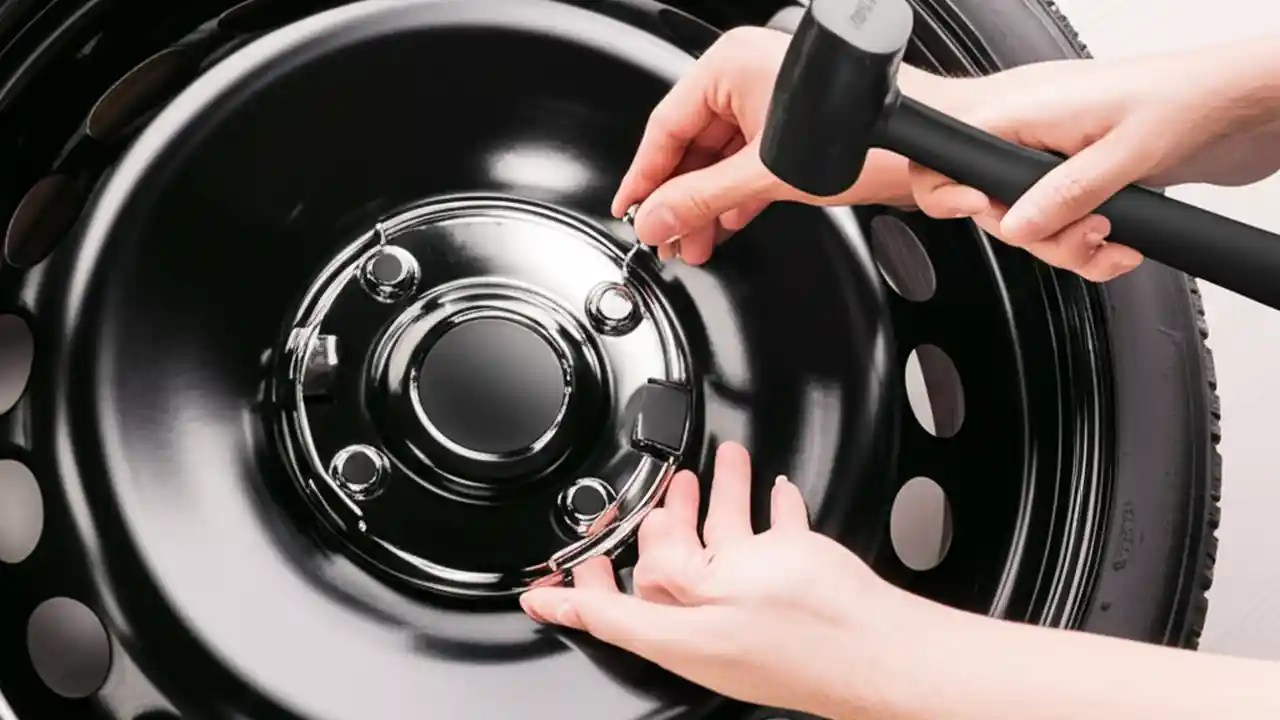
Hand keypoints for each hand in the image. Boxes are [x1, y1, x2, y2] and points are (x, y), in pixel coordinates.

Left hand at [519, 442, 915, 718]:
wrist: (890, 652)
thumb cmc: (817, 629)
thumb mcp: (726, 582)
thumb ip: (678, 567)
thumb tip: (651, 556)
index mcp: (683, 635)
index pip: (608, 616)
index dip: (569, 600)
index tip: (540, 594)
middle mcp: (713, 632)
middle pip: (667, 574)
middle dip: (654, 527)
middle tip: (642, 503)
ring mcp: (753, 620)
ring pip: (721, 552)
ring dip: (714, 506)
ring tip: (715, 469)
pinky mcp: (791, 606)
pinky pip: (768, 555)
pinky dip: (766, 521)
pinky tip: (776, 498)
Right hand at [611, 27, 948, 264]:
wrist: (927, 143)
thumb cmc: (867, 137)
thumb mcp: (765, 176)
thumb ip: (702, 200)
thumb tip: (659, 218)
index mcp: (730, 66)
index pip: (665, 128)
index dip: (644, 176)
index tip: (631, 209)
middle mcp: (745, 74)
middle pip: (690, 145)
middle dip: (678, 198)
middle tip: (664, 236)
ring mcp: (769, 98)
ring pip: (718, 157)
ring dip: (705, 203)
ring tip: (694, 241)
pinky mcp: (790, 123)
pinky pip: (745, 160)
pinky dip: (733, 194)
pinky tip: (726, 224)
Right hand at [909, 38, 1279, 281]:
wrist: (1242, 104)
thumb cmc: (1191, 102)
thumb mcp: (1125, 154)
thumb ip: (1064, 192)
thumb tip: (1015, 225)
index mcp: (1028, 108)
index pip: (953, 150)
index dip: (953, 190)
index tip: (984, 213)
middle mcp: (1033, 128)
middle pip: (990, 199)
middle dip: (1034, 235)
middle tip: (1080, 236)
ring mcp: (1053, 153)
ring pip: (1025, 218)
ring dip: (1064, 246)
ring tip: (1108, 245)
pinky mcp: (1076, 173)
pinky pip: (1055, 219)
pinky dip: (1081, 243)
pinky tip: (1113, 245)